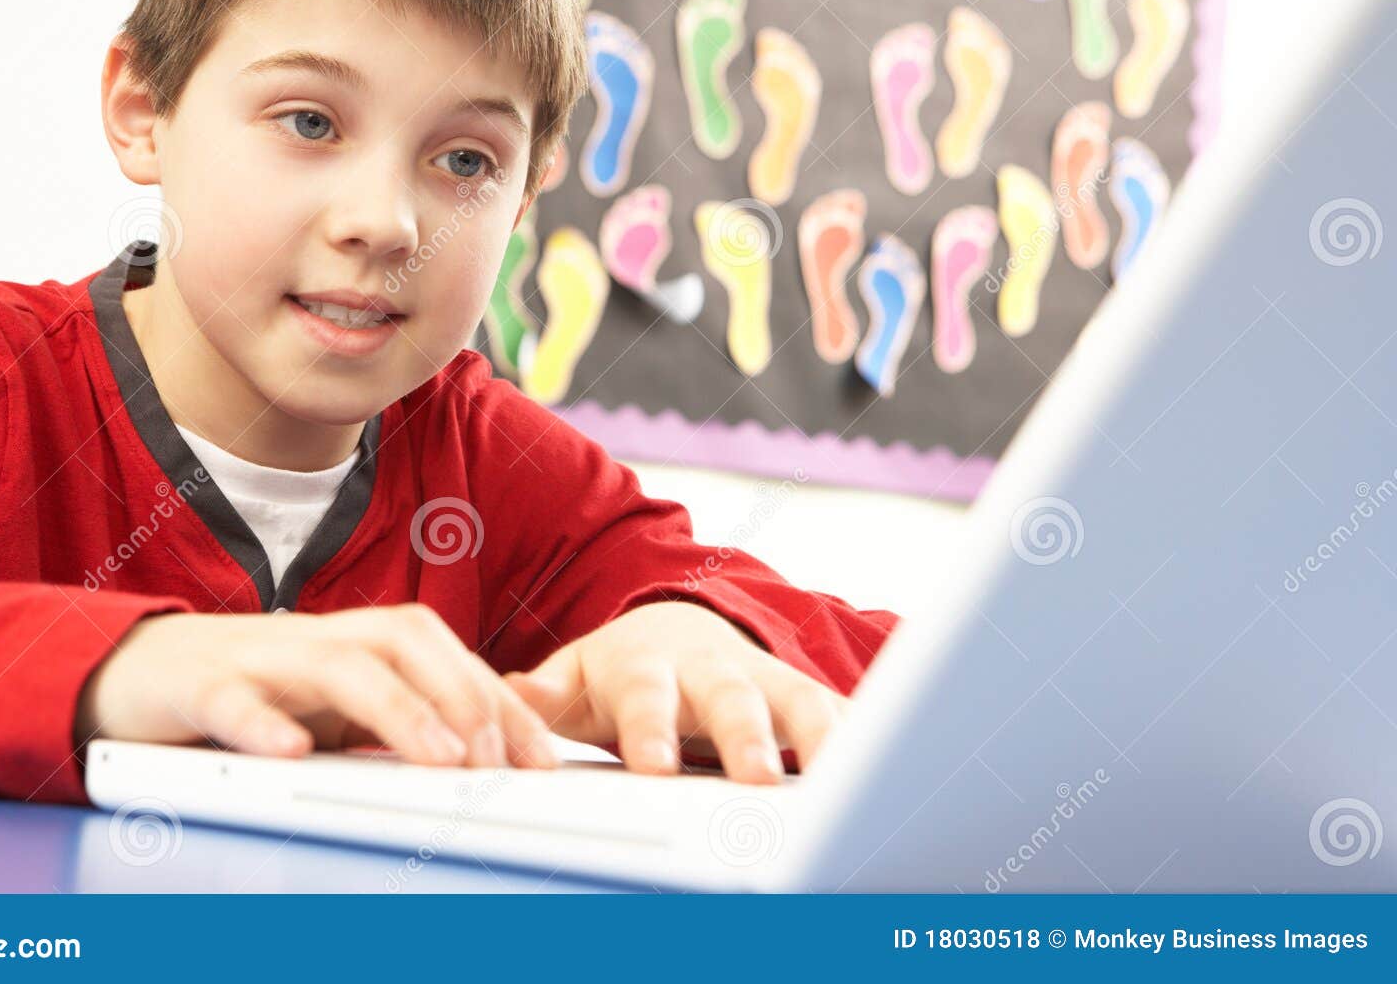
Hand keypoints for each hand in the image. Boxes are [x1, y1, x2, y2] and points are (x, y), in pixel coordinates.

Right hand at [75, 605, 556, 769]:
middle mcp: (314, 641)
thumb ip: (389, 726)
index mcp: (352, 644)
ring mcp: (256, 657)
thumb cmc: (243, 693)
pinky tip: (291, 751)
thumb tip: (474, 763)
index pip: (442, 653)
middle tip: (495, 762)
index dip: (496, 697)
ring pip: (334, 663)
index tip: (539, 756)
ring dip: (396, 709)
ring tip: (438, 757)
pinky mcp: (193, 686)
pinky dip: (263, 722)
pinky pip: (230, 698)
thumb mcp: (327, 712)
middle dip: (461, 696)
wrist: (129, 674)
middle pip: (403, 641)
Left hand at [504, 601, 849, 783]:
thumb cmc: (624, 668)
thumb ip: (545, 691)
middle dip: (745, 738)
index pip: (647, 698)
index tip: (653, 766)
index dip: (651, 731)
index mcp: (649, 666)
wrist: (681, 626)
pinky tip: (900, 764)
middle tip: (756, 779)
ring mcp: (764, 680)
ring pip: (799, 703)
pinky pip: (842, 713)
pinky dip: (867, 735)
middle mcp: (712, 669)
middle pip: (732, 700)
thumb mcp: (579, 674)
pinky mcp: (806, 697)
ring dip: (821, 739)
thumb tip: (506, 694)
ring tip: (843, 777)